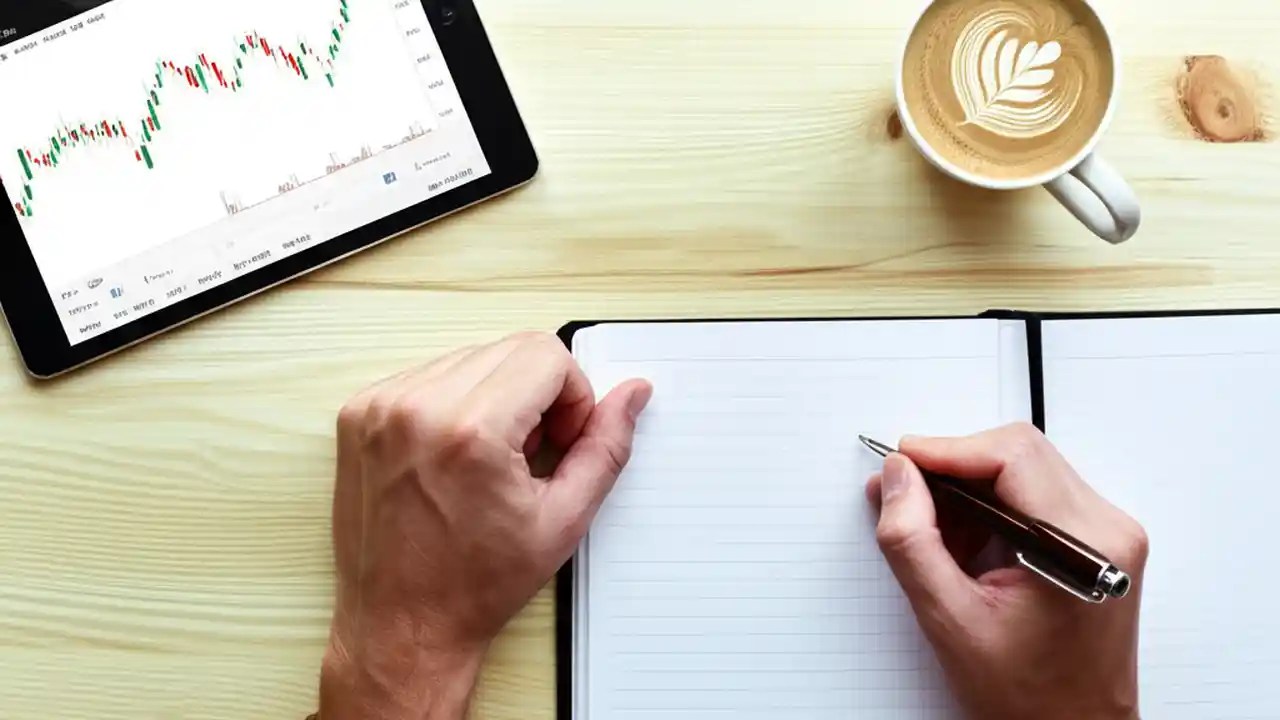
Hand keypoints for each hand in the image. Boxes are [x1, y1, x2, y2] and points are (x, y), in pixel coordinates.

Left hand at [318, 333, 652, 719]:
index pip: (546, 354)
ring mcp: (380, 407)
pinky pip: (429, 374)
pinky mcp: (358, 413)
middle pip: (510, 347)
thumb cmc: (473, 585)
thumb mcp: (562, 520)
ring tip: (492, 456)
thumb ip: (605, 447)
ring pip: (471, 356)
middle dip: (539, 392)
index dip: (572, 396)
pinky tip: (458, 453)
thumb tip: (632, 394)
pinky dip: (455, 401)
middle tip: (532, 451)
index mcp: (470, 432)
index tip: (561, 442)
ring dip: (496, 393)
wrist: (400, 625)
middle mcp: (417, 408)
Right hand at [866, 424, 1147, 719]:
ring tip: (929, 528)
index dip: (947, 449)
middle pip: (1019, 453)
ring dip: (969, 486)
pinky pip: (1035, 495)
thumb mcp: (950, 620)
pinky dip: (989, 505)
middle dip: (953, 466)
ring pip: (1024, 470)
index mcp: (1083, 544)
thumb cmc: (1029, 698)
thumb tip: (898, 478)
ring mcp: (1108, 534)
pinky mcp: (1096, 542)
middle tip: (904, 493)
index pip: (1011, 456)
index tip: (902, 463)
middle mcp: (1107, 529)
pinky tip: (960, 541)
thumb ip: (913, 540)